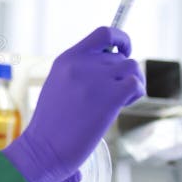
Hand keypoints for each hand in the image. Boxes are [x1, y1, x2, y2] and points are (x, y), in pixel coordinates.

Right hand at [3, 27, 143, 181]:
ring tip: (120, 100)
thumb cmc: (51, 124)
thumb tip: (108, 67)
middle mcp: (82, 64)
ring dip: (133, 81)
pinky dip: (137, 93)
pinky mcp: (110, 97)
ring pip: (132, 67)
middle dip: (122, 73)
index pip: (104, 33)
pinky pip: (136, 84)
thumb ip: (79, 71)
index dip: (120, 39)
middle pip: (120, 56)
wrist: (45, 148)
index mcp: (67, 59)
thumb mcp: (58, 86)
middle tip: (114, 94)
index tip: (123, 50)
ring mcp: (96, 79)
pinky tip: (123, 105)